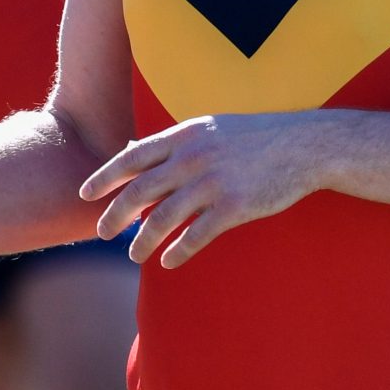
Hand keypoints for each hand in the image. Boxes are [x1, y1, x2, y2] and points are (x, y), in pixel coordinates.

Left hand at [81, 113, 327, 268]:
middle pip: (140, 191)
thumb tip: (128, 150)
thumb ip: (170, 142)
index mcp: (184, 135)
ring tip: (134, 254)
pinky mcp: (234, 206)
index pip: (132, 158)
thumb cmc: (253, 137)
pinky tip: (167, 261)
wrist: (304, 145)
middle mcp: (193, 157)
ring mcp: (213, 182)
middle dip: (116, 215)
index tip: (85, 195)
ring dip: (143, 241)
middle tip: (102, 233)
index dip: (105, 177)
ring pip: (163, 219)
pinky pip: (196, 236)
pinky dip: (177, 252)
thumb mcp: (208, 128)